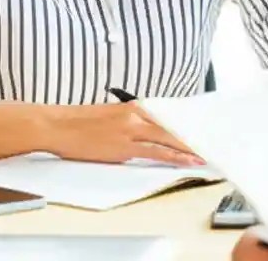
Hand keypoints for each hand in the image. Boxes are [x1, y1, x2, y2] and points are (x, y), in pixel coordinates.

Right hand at [43, 102, 203, 166]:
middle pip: (172, 126)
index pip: (166, 114)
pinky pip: (156, 152)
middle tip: (210, 142)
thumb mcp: (108, 115)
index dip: (185, 123)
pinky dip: (174, 157)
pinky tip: (187, 161)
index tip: (200, 128)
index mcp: (132, 106)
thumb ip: (128, 121)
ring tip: (205, 155)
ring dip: (189, 148)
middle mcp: (135, 115)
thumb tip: (143, 130)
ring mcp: (131, 131)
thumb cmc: (77, 123)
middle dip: (191, 136)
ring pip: (168, 139)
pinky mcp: (124, 148)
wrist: (57, 125)